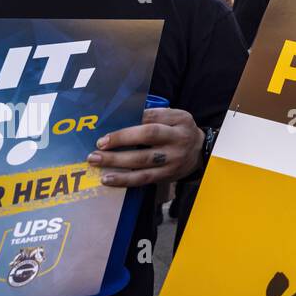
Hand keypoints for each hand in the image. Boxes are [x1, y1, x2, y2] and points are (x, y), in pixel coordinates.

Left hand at [86, 107, 203, 186]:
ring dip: (116, 161)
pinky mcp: (166, 175)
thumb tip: (124, 115)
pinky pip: (143, 179)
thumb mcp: (176, 117)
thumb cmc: (180, 132)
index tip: (113, 121)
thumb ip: (156, 115)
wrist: (200, 153)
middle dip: (121, 138)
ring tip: (96, 160)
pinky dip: (123, 179)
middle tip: (99, 143)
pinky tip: (107, 179)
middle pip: (148, 136)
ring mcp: (172, 159)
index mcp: (180, 120)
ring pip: (142, 161)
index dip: (133, 118)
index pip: (155, 115)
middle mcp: (178, 139)